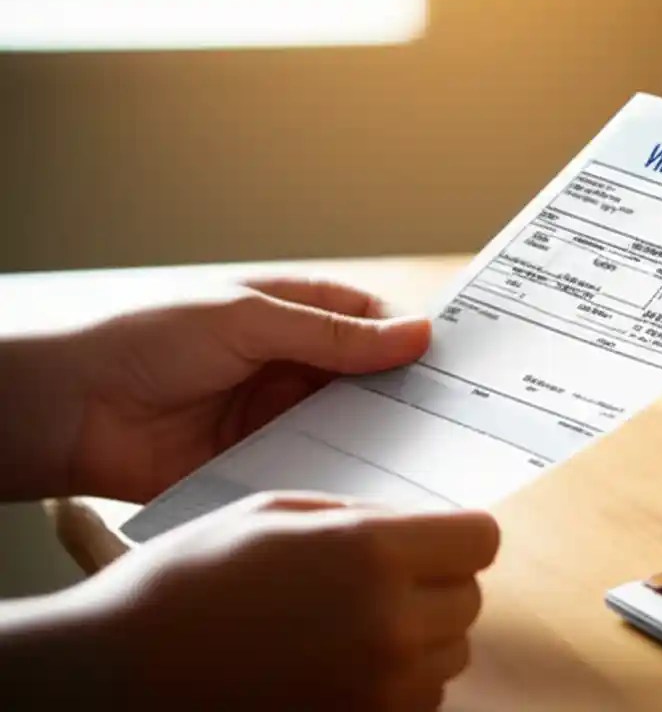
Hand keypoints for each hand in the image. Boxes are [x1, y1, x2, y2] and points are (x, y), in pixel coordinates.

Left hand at [62, 278, 430, 500]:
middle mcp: (290, 364)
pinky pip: (317, 467)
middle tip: (458, 414)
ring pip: (350, 426)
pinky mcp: (262, 462)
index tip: (458, 362)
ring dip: (381, 436)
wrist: (68, 412)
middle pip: (368, 377)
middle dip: (407, 393)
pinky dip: (344, 474)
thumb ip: (332, 334)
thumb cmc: (145, 340)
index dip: (412, 337)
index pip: (370, 320)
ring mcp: (278, 415)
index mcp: (289, 313)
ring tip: (429, 451)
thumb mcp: (247, 320)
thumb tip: (414, 335)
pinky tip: (376, 484)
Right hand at [82, 492, 499, 709]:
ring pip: (448, 658)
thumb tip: (415, 528)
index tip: (432, 541)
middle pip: (470, 600)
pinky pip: (417, 705)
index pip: (481, 540)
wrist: (113, 680)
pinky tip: (335, 672)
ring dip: (417, 642)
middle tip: (373, 585)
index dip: (455, 536)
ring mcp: (379, 694)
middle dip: (434, 587)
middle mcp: (390, 627)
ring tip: (344, 633)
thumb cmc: (183, 586)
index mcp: (370, 554)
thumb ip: (359, 518)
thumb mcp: (272, 515)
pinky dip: (393, 689)